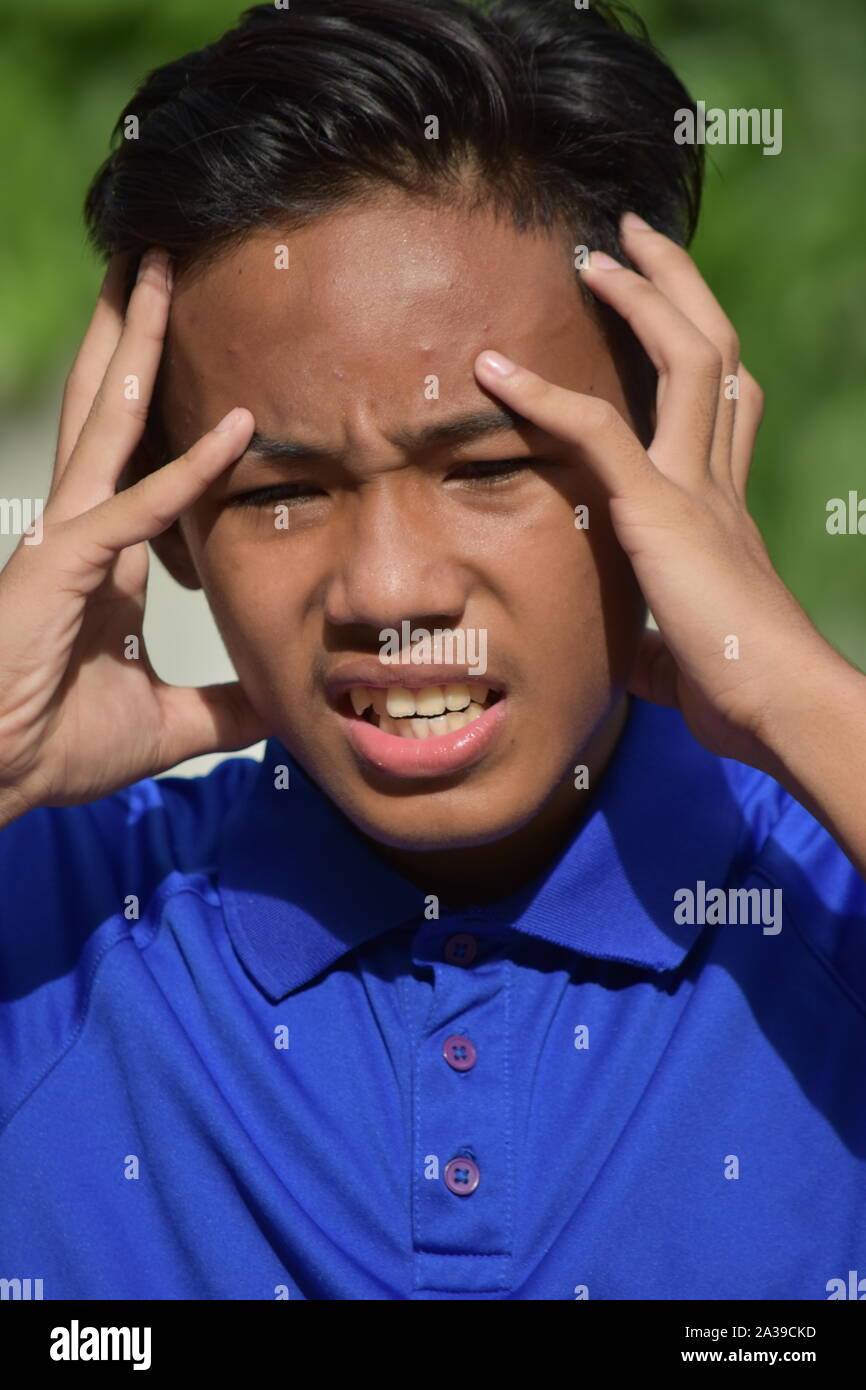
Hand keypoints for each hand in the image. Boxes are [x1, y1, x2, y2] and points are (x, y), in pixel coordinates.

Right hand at [0, 248, 266, 825]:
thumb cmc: (57, 743)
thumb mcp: (166, 722)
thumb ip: (220, 706)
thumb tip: (275, 706)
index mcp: (107, 551)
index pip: (139, 452)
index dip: (163, 394)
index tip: (193, 340)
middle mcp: (84, 527)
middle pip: (113, 407)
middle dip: (135, 330)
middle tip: (162, 254)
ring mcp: (68, 538)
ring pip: (110, 422)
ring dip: (139, 344)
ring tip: (158, 268)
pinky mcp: (62, 568)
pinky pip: (137, 510)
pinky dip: (190, 470)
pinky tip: (240, 429)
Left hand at [473, 213, 841, 768]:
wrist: (778, 707)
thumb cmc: (737, 691)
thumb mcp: (682, 654)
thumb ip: (655, 639)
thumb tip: (637, 658)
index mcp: (723, 507)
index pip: (721, 403)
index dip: (698, 347)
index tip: (664, 314)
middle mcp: (718, 480)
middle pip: (714, 351)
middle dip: (677, 285)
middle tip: (633, 238)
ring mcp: (697, 487)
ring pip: (685, 358)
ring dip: (640, 297)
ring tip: (597, 251)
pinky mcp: (662, 512)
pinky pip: (598, 432)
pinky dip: (543, 396)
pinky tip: (494, 368)